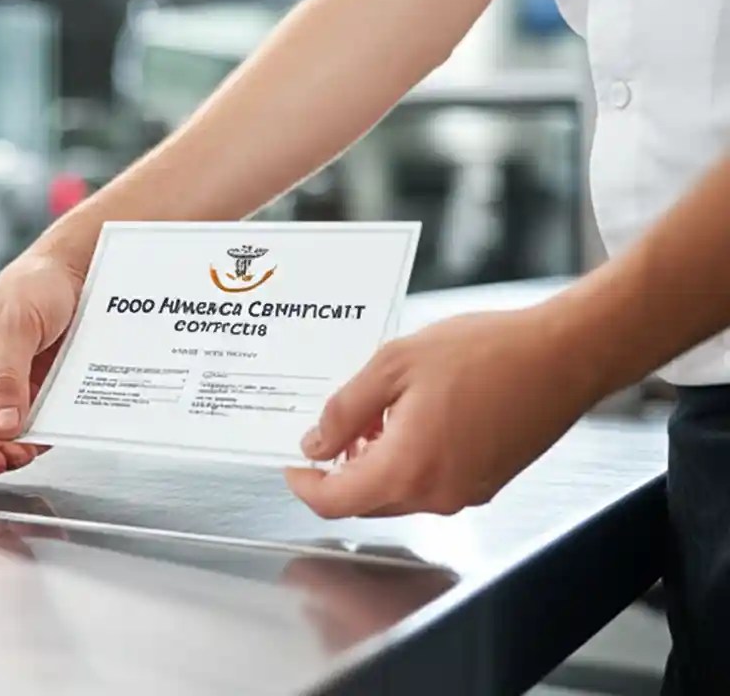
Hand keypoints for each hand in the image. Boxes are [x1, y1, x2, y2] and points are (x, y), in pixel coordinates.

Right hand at [0, 252, 82, 473]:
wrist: (70, 273)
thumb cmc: (31, 285)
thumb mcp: (15, 328)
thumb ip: (7, 378)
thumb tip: (3, 426)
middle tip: (23, 453)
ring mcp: (6, 395)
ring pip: (3, 443)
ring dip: (20, 450)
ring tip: (39, 442)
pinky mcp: (35, 396)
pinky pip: (33, 430)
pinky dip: (42, 437)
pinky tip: (54, 428)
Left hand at [287, 306, 603, 517]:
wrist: (565, 356)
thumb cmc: (488, 353)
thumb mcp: (394, 365)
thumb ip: (345, 410)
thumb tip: (316, 443)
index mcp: (406, 469)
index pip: (335, 502)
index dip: (304, 486)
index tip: (291, 466)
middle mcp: (435, 495)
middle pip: (364, 501)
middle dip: (340, 470)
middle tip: (335, 427)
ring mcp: (464, 494)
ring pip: (397, 493)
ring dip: (375, 464)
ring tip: (376, 414)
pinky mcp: (485, 485)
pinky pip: (429, 485)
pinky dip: (408, 463)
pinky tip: (412, 420)